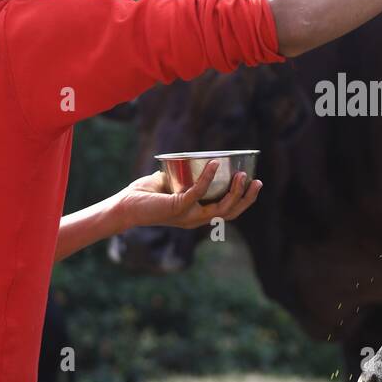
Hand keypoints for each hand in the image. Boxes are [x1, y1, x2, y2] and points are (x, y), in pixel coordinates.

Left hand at [116, 161, 261, 229]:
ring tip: (242, 175)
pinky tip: (215, 163)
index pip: (227, 212)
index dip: (243, 201)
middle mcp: (195, 219)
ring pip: (221, 208)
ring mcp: (188, 215)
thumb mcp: (169, 184)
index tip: (253, 184)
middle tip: (257, 182)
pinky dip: (209, 177)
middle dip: (247, 199)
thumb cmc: (143, 195)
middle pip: (230, 213)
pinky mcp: (178, 207)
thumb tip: (189, 162)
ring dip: (235, 192)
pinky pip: (199, 192)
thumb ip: (181, 177)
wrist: (123, 205)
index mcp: (196, 215)